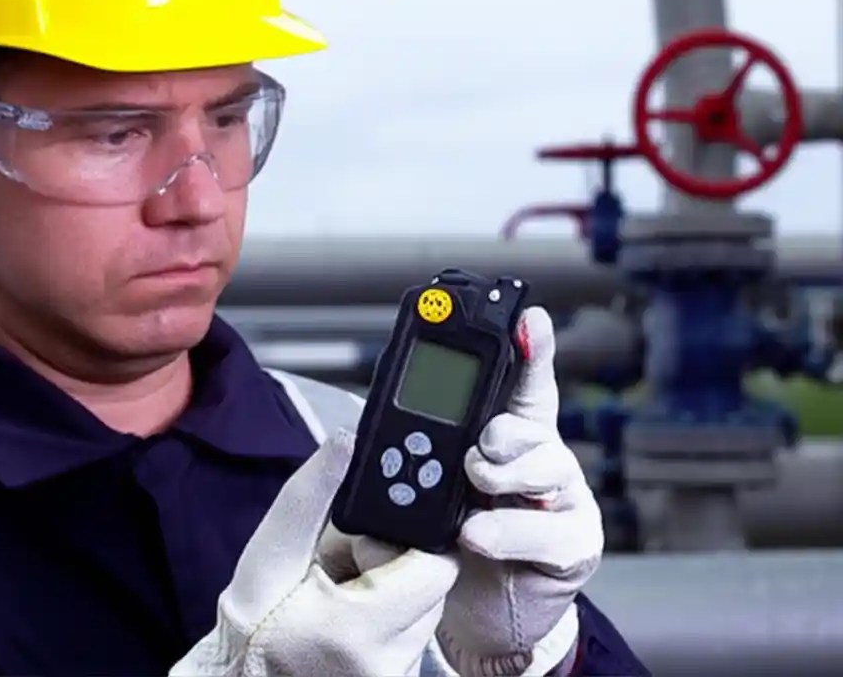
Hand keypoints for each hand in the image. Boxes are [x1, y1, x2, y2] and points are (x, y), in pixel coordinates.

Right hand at [171, 427, 459, 676]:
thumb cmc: (249, 628)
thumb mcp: (269, 556)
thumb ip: (311, 497)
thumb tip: (347, 443)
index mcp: (360, 630)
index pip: (437, 565)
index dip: (409, 539)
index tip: (368, 538)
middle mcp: (390, 663)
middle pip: (432, 585)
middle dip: (394, 562)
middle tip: (342, 567)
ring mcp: (396, 676)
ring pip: (423, 609)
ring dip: (391, 589)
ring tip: (340, 595)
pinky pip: (411, 636)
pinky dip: (387, 618)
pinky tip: (347, 619)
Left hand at [435, 306, 602, 675]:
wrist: (478, 617)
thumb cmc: (450, 548)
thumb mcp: (416, 502)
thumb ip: (399, 476)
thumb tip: (362, 458)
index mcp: (502, 437)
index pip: (518, 385)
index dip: (528, 350)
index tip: (527, 317)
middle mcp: (537, 459)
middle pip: (531, 422)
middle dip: (501, 425)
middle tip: (478, 441)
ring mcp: (560, 499)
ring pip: (548, 466)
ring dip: (505, 473)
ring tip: (475, 483)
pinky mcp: (572, 543)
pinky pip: (550, 529)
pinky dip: (510, 529)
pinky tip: (480, 533)